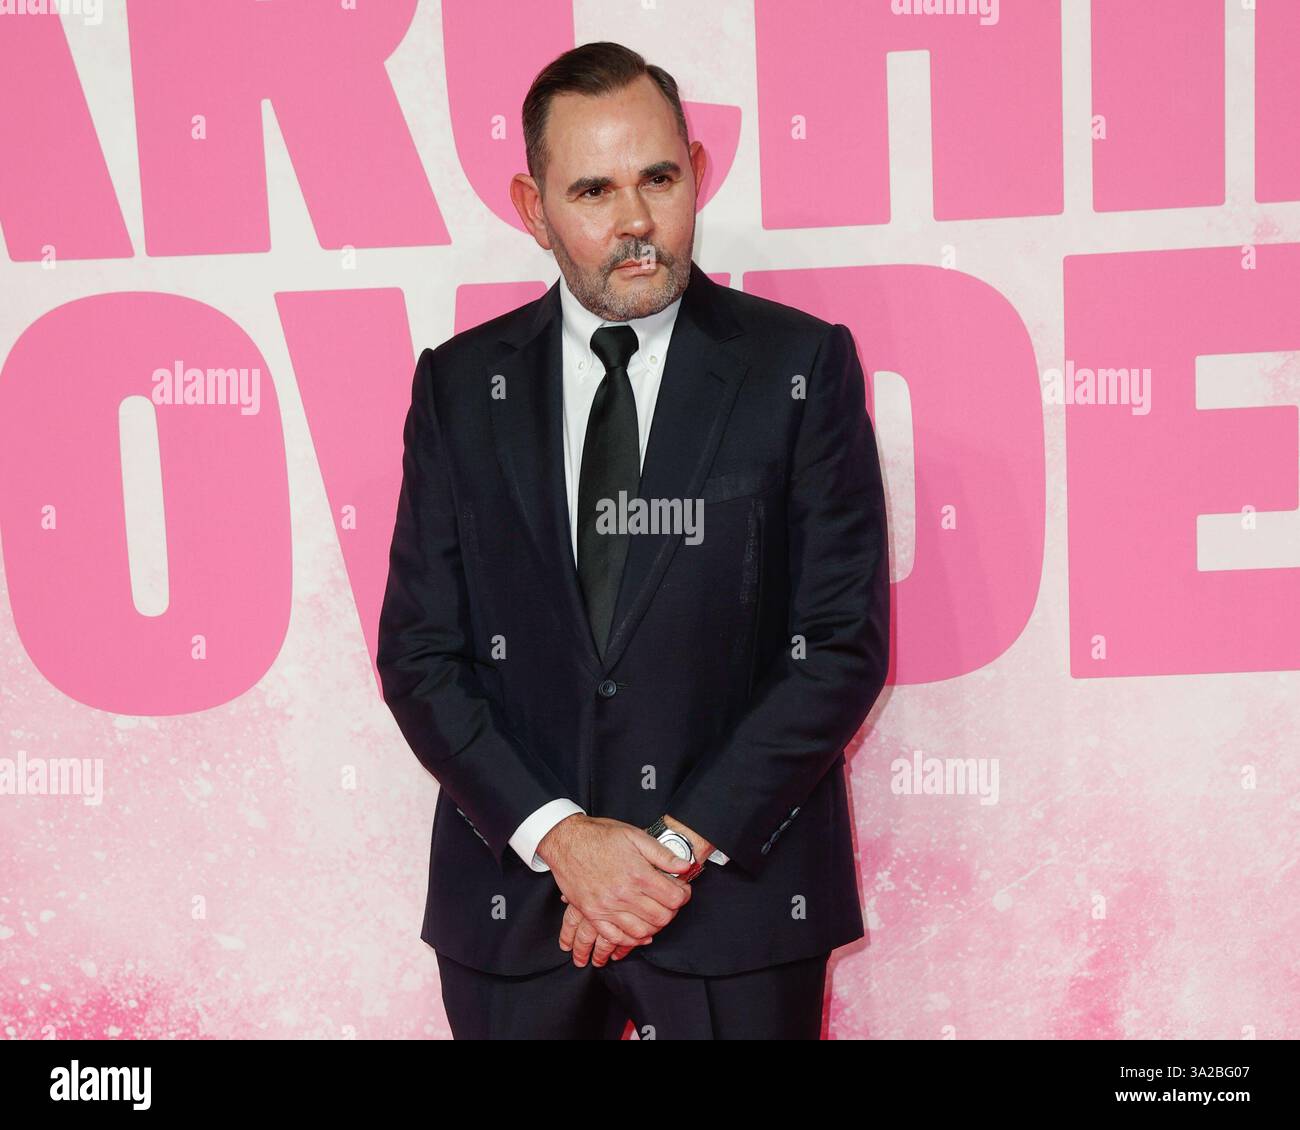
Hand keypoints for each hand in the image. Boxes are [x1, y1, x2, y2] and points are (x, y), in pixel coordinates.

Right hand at [538, 815, 693, 965]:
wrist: (566, 841)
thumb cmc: (600, 836)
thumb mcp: (635, 835)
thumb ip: (662, 854)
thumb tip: (686, 866)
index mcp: (638, 874)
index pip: (674, 898)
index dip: (684, 895)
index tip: (682, 890)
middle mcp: (624, 894)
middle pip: (661, 917)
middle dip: (672, 911)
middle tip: (670, 902)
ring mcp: (607, 907)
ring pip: (642, 932)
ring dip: (654, 927)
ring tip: (655, 914)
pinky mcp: (593, 913)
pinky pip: (615, 937)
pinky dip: (630, 940)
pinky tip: (638, 934)